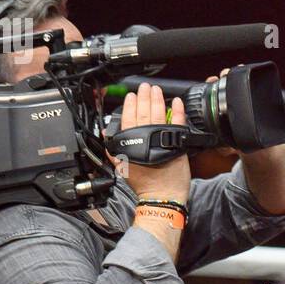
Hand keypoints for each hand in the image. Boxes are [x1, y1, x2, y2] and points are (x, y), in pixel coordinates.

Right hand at [120, 82, 190, 203]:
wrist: (162, 196)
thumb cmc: (145, 185)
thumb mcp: (123, 167)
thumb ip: (114, 151)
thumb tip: (106, 136)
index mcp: (131, 144)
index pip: (128, 119)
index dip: (130, 105)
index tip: (131, 96)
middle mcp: (146, 139)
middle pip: (144, 112)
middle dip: (144, 97)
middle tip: (145, 87)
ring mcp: (162, 139)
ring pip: (158, 114)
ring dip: (157, 99)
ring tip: (156, 90)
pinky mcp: (177, 142)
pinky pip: (178, 122)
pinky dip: (177, 111)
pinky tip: (176, 102)